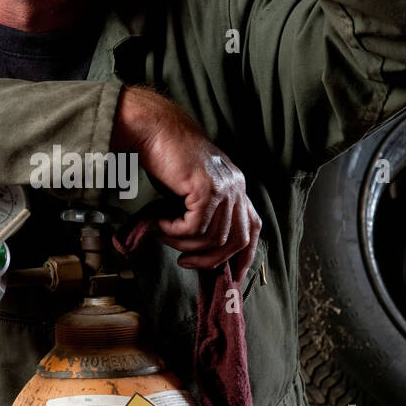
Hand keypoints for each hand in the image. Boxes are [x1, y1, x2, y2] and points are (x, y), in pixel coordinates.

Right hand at [112, 87, 260, 279]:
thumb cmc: (166, 157)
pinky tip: (162, 224)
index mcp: (236, 186)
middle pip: (238, 240)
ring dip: (186, 245)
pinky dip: (176, 232)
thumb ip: (203, 211)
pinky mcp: (206, 187)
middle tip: (186, 263)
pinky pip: (195, 226)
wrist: (153, 128)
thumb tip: (200, 248)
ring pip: (215, 237)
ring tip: (165, 236)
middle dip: (211, 260)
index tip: (230, 277)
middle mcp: (236, 186)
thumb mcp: (192, 188)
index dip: (245, 256)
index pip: (253, 227)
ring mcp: (224, 186)